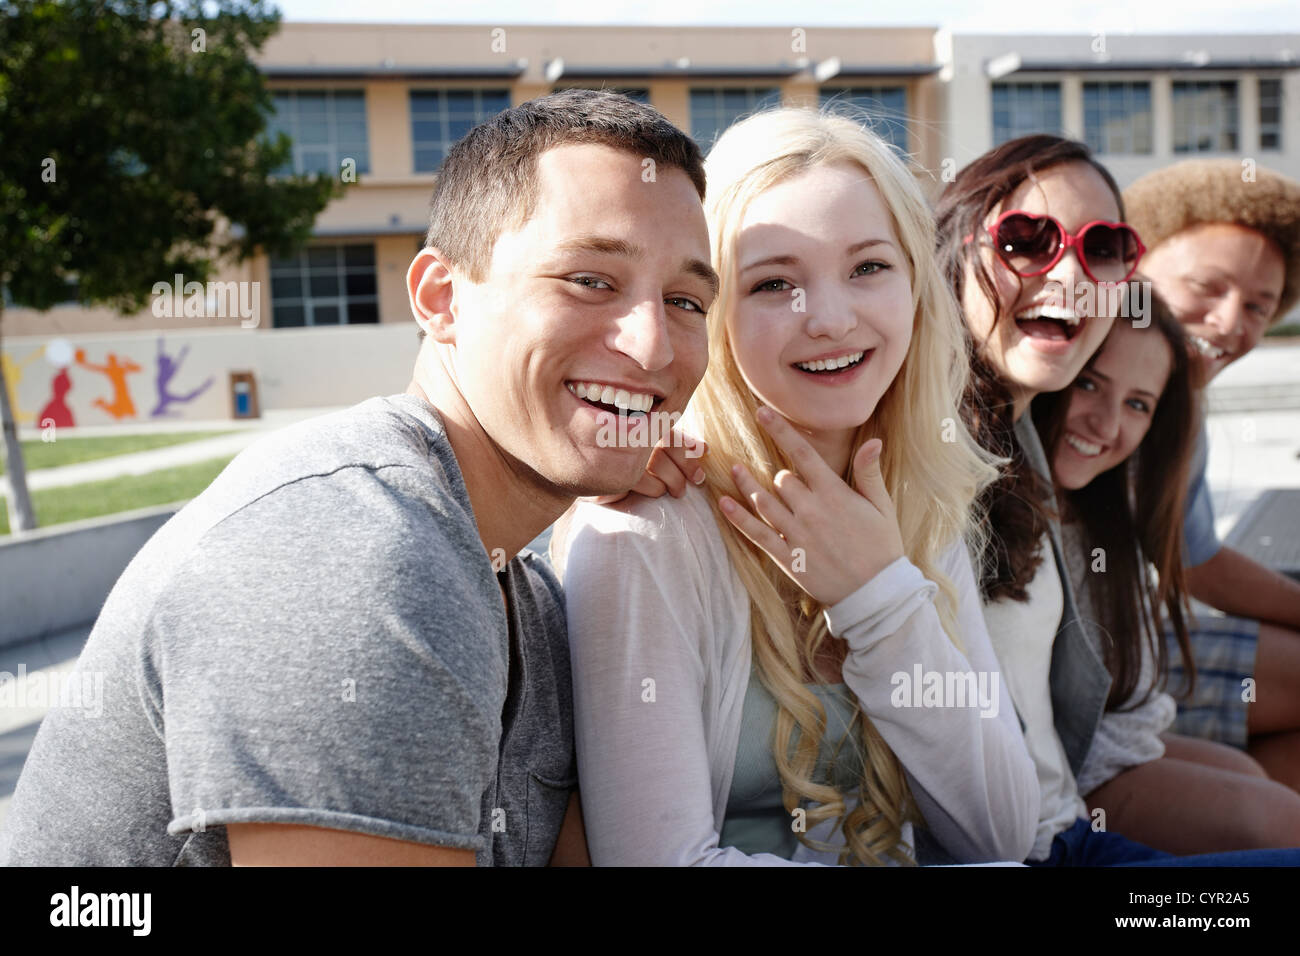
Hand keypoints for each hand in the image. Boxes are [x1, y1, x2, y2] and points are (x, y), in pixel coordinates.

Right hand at [585, 429, 706, 505]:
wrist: (585, 476)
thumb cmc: (625, 462)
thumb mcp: (652, 450)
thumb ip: (676, 446)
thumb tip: (704, 449)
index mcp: (639, 422)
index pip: (668, 428)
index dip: (689, 442)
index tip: (705, 451)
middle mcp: (626, 432)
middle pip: (666, 446)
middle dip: (687, 466)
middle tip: (697, 479)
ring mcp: (616, 451)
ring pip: (657, 464)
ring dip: (673, 480)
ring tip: (676, 489)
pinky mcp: (608, 472)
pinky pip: (641, 481)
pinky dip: (655, 488)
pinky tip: (655, 490)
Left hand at [718, 406, 903, 606]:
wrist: (875, 593)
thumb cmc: (882, 548)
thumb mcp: (882, 507)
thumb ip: (869, 473)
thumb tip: (873, 441)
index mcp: (834, 494)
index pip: (802, 454)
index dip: (780, 430)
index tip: (761, 412)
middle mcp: (811, 510)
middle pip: (781, 479)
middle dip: (779, 475)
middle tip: (782, 478)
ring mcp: (796, 534)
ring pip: (763, 502)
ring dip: (746, 484)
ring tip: (734, 469)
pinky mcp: (786, 557)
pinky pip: (756, 533)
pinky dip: (737, 518)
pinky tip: (723, 503)